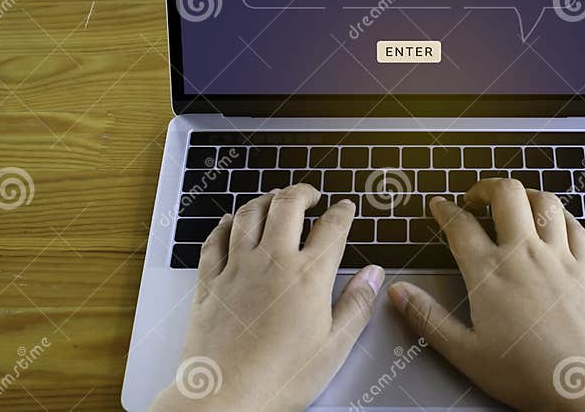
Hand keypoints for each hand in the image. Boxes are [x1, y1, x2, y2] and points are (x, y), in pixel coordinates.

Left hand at [150, 184, 382, 411]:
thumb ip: (356, 305)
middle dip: (302, 192)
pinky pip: (215, 240)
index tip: (346, 208)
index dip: (342, 212)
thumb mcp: (333, 347)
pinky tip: (231, 221)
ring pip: (250, 215)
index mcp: (309, 276)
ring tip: (275, 199)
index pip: (332, 228)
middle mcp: (272, 261)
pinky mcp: (210, 282)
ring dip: (265, 200)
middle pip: (288, 206)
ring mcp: (237, 268)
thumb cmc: (280, 378)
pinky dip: (225, 224)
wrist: (224, 398)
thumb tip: (374, 275)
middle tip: (311, 194)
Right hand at [387, 179, 584, 411]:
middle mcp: (524, 253)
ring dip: (525, 194)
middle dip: (486, 187)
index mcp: (489, 272)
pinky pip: (574, 225)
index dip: (444, 210)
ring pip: (544, 201)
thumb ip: (427, 318)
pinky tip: (553, 222)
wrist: (584, 382)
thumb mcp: (465, 352)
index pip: (460, 225)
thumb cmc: (525, 373)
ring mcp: (559, 256)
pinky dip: (560, 216)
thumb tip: (397, 292)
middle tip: (475, 199)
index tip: (438, 206)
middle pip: (506, 194)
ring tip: (514, 204)